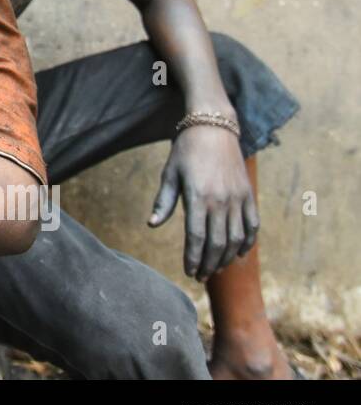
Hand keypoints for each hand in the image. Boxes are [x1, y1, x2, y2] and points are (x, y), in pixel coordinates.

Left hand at [149, 123, 256, 280]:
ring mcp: (238, 198)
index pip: (196, 238)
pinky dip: (248, 243)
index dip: (193, 258)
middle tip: (201, 277)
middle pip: (217, 243)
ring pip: (236, 239)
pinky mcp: (249, 195)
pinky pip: (253, 225)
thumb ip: (163, 202)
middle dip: (209, 264)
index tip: (189, 272)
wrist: (213, 127)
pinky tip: (238, 254)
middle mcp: (221, 200)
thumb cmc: (185, 151)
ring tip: (215, 268)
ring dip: (226, 258)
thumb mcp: (169, 174)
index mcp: (198, 197)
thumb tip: (151, 225)